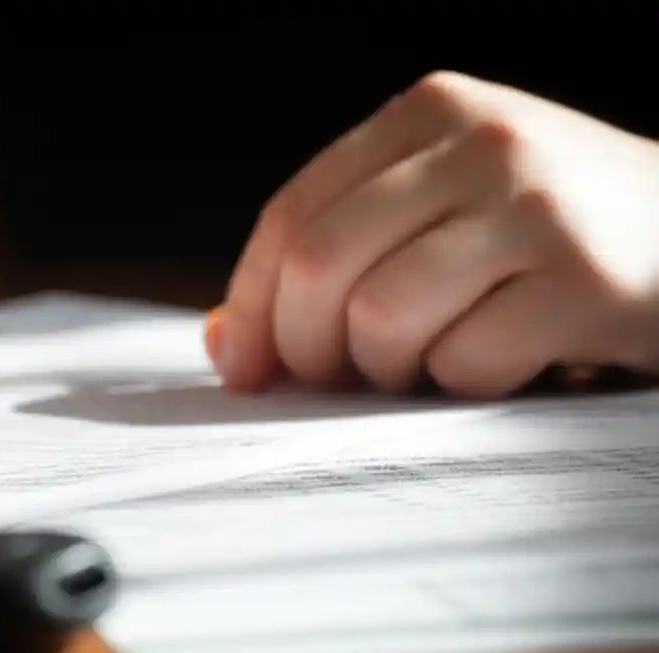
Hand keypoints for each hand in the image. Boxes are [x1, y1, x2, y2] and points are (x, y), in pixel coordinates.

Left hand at [208, 71, 658, 397]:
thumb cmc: (551, 237)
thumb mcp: (443, 212)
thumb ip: (335, 256)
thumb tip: (220, 339)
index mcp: (430, 112)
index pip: (290, 214)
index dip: (250, 304)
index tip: (243, 368)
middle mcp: (481, 142)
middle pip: (318, 265)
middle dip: (303, 346)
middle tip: (332, 379)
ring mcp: (538, 206)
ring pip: (380, 318)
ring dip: (386, 371)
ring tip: (427, 365)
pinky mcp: (587, 281)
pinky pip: (464, 362)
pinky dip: (463, 386)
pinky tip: (501, 365)